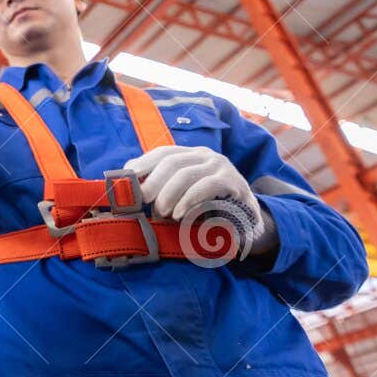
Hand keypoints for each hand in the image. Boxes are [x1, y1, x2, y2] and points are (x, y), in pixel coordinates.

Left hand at [123, 145, 266, 249]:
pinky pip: (206, 186)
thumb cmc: (209, 210)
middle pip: (171, 161)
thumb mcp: (184, 197)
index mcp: (191, 156)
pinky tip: (179, 214)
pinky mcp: (233, 182)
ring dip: (168, 194)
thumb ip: (163, 191)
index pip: (163, 153)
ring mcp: (221, 166)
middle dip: (152, 181)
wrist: (249, 223)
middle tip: (141, 201)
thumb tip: (130, 192)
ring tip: (161, 212)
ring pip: (186, 173)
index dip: (143, 163)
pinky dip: (189, 200)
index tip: (127, 178)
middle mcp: (205, 156)